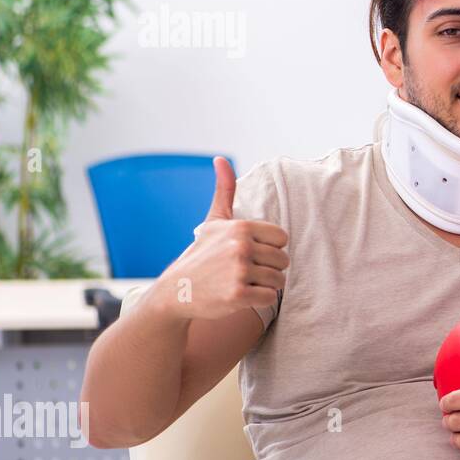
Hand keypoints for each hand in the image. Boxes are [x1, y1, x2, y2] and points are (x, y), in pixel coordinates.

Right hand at [151, 157, 289, 321]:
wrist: (176, 291)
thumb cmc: (201, 254)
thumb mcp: (213, 221)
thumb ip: (224, 190)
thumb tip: (220, 159)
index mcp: (241, 227)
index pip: (282, 239)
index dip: (269, 248)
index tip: (250, 253)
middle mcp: (241, 247)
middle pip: (283, 260)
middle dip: (268, 268)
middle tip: (244, 271)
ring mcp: (239, 271)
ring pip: (279, 280)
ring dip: (264, 285)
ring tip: (242, 282)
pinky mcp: (238, 295)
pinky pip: (269, 297)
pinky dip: (259, 299)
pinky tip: (240, 295)